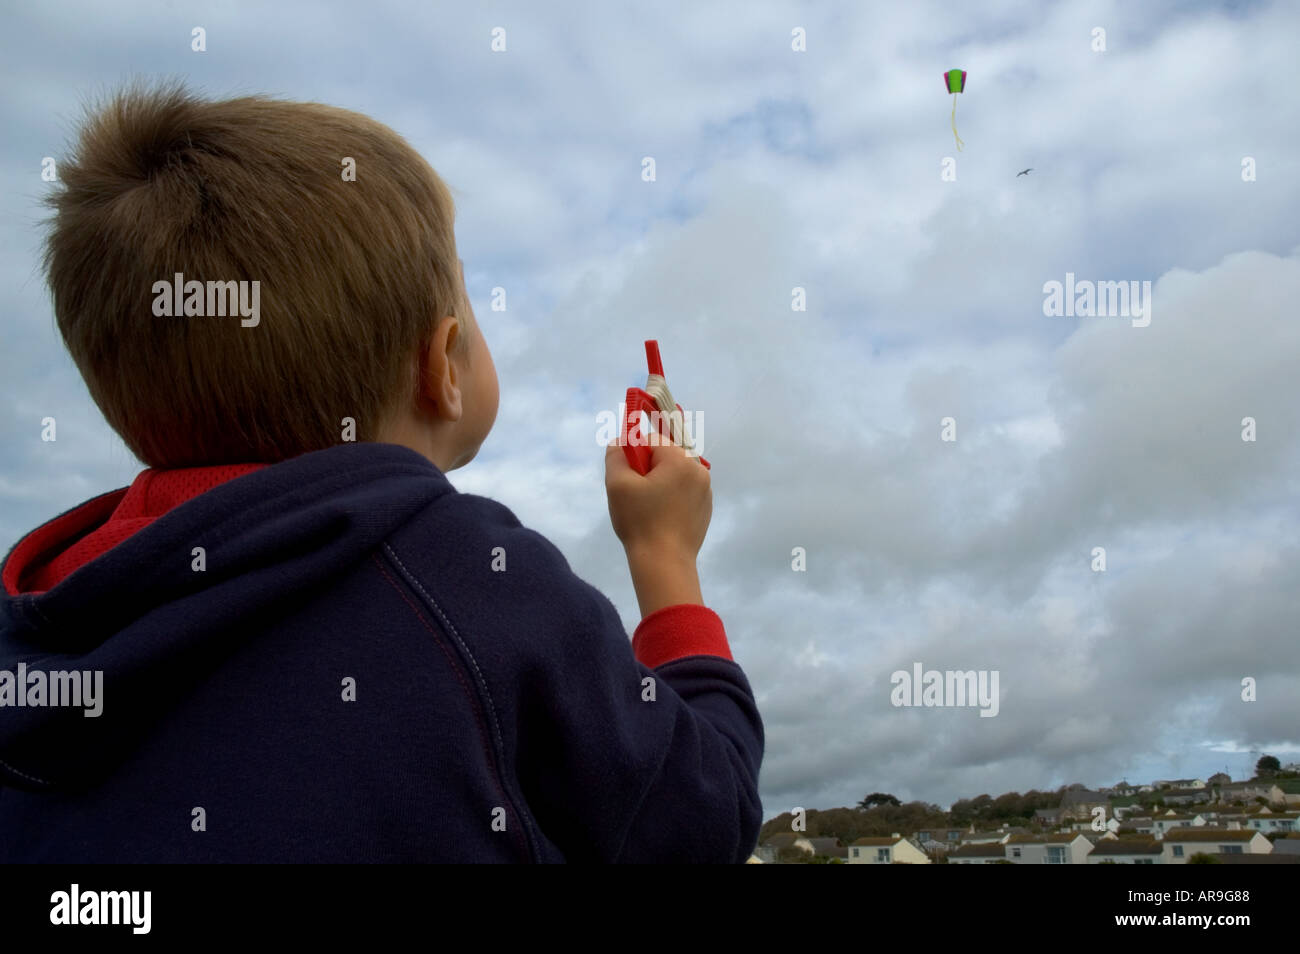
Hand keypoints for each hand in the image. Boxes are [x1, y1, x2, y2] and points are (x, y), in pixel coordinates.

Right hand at [605, 439, 711, 616]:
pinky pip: (684, 493)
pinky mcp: (706, 509)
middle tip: (636, 496)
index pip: (652, 441)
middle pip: (665, 457)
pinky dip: (671, 499)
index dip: (635, 457)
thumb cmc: (640, 521)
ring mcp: (706, 491)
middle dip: (647, 471)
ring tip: (648, 510)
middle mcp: (699, 470)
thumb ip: (616, 456)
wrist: (665, 563)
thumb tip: (619, 441)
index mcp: (681, 460)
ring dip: (659, 484)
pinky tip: (661, 519)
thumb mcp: (617, 485)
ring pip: (674, 475)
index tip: (628, 479)